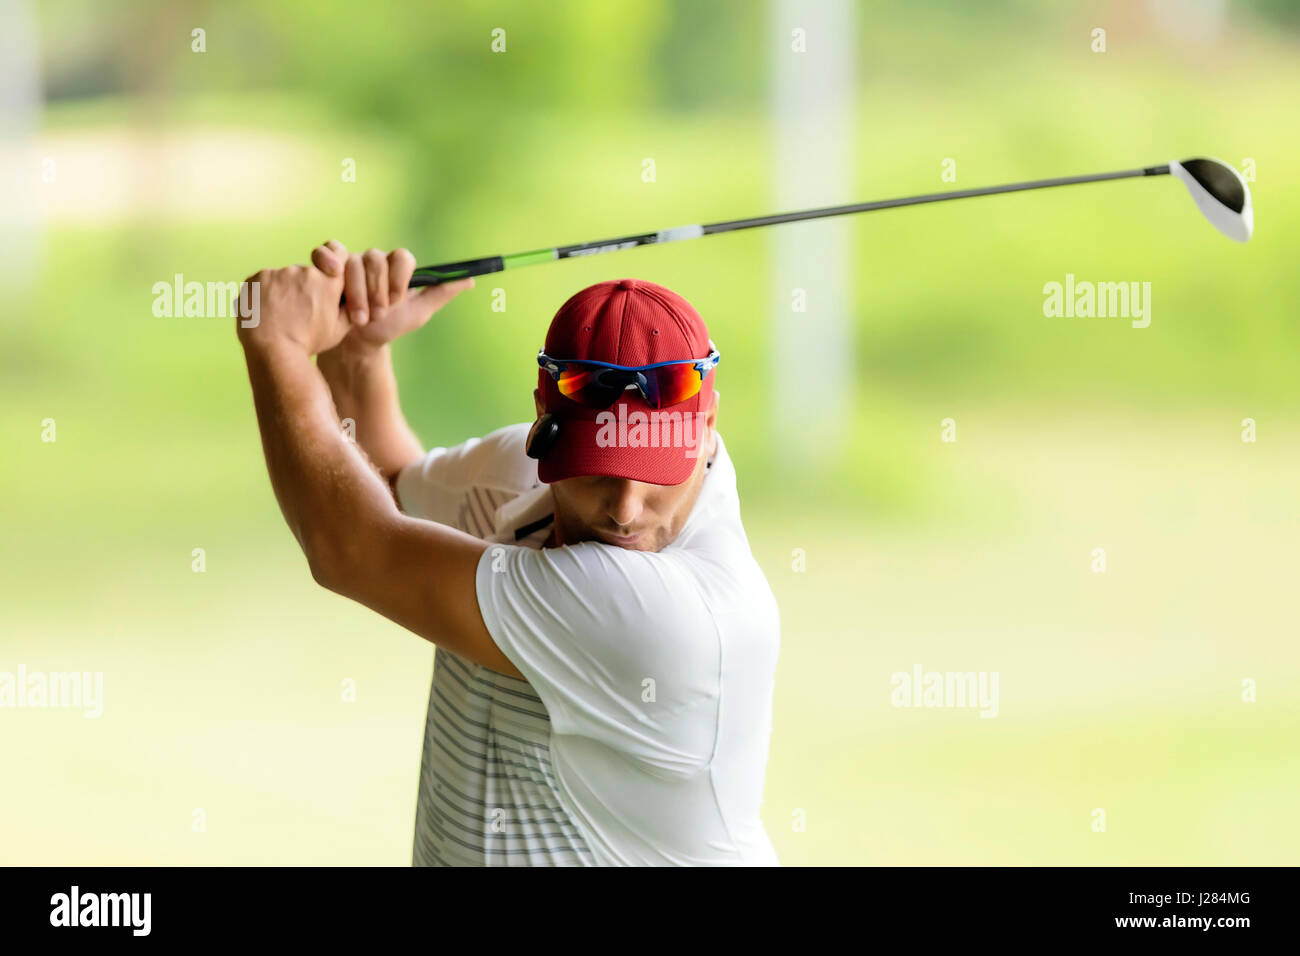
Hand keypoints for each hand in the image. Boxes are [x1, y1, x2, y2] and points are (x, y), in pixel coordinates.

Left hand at [236, 261, 350, 356]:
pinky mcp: (258, 277)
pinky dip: (264, 294)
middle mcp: (304, 270)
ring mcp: (279, 272)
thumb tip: (349, 295)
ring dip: (283, 292)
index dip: (332, 266)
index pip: (337, 257)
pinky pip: (264, 282)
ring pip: (284, 278)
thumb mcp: (339, 329)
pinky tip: (266, 312)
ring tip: (280, 316)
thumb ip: (348, 307)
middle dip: (303, 288)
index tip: (328, 275)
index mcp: (327, 281)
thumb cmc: (308, 343)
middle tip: (298, 313)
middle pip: (306, 274)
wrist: (273, 351)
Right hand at [312, 241, 473, 356]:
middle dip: (378, 291)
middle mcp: (374, 261)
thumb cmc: (389, 327)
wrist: (358, 343)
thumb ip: (440, 294)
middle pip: (376, 259)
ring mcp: (350, 262)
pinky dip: (326, 259)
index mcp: (396, 267)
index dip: (399, 278)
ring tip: (360, 318)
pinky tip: (331, 277)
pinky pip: (326, 251)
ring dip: (357, 293)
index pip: (402, 257)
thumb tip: (470, 279)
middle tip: (379, 314)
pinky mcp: (328, 266)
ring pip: (353, 262)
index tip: (398, 299)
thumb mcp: (417, 313)